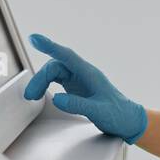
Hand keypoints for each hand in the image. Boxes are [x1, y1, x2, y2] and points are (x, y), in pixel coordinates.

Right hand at [23, 33, 147, 143]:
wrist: (128, 120)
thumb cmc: (118, 114)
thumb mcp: (99, 112)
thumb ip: (78, 105)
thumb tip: (57, 98)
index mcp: (90, 74)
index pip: (67, 56)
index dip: (50, 46)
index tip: (35, 39)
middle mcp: (83, 74)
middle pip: (56, 66)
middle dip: (40, 78)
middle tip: (31, 95)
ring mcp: (79, 80)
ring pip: (55, 73)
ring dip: (42, 82)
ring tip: (33, 96)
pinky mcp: (76, 88)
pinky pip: (57, 80)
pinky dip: (47, 85)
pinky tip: (42, 93)